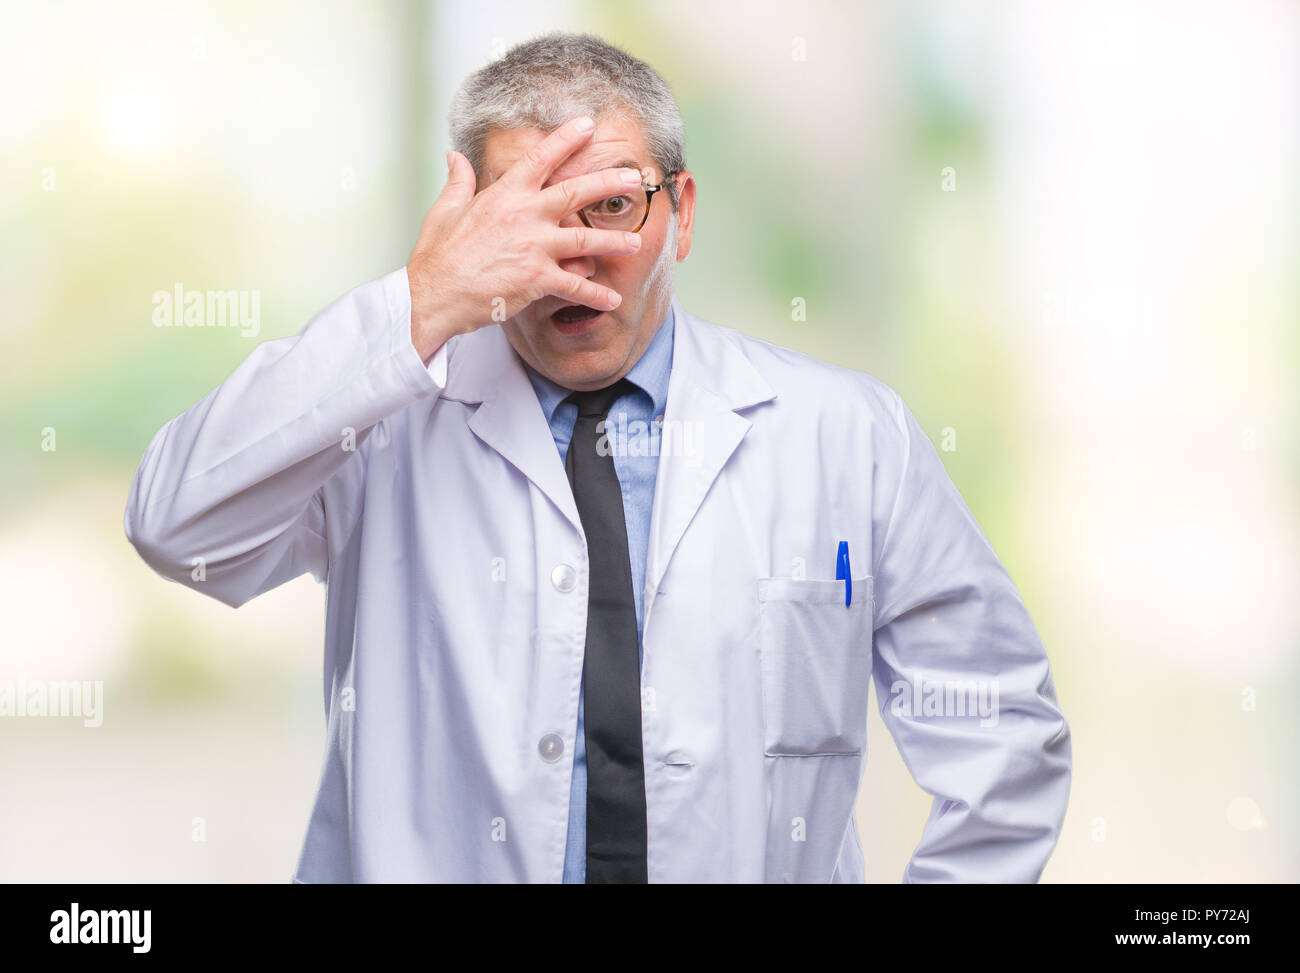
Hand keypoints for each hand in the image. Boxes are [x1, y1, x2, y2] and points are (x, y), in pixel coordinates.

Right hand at [406, 115, 644, 360]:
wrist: (433, 295)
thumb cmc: (437, 256)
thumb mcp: (444, 211)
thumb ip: (458, 182)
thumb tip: (455, 157)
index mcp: (504, 194)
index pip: (540, 159)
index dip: (565, 140)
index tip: (587, 125)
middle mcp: (524, 215)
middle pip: (575, 193)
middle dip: (608, 183)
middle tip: (634, 178)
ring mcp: (533, 246)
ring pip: (585, 240)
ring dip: (613, 241)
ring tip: (636, 242)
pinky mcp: (537, 278)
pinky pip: (575, 285)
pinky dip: (596, 294)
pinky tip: (613, 300)